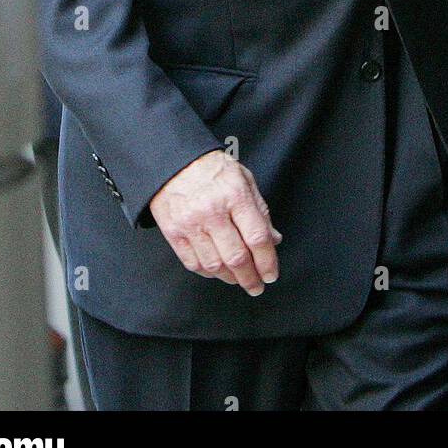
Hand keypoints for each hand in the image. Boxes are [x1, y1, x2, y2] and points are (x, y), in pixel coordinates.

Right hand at [149, 149, 281, 293]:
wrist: (174, 161)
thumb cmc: (213, 169)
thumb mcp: (244, 179)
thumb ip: (260, 211)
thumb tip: (273, 240)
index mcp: (235, 195)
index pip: (256, 237)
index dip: (267, 261)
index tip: (271, 274)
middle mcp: (212, 211)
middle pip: (236, 257)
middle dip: (250, 278)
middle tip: (257, 286)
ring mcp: (191, 224)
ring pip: (215, 265)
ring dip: (230, 278)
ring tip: (239, 279)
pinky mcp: (174, 233)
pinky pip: (193, 263)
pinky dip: (208, 273)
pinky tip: (218, 271)